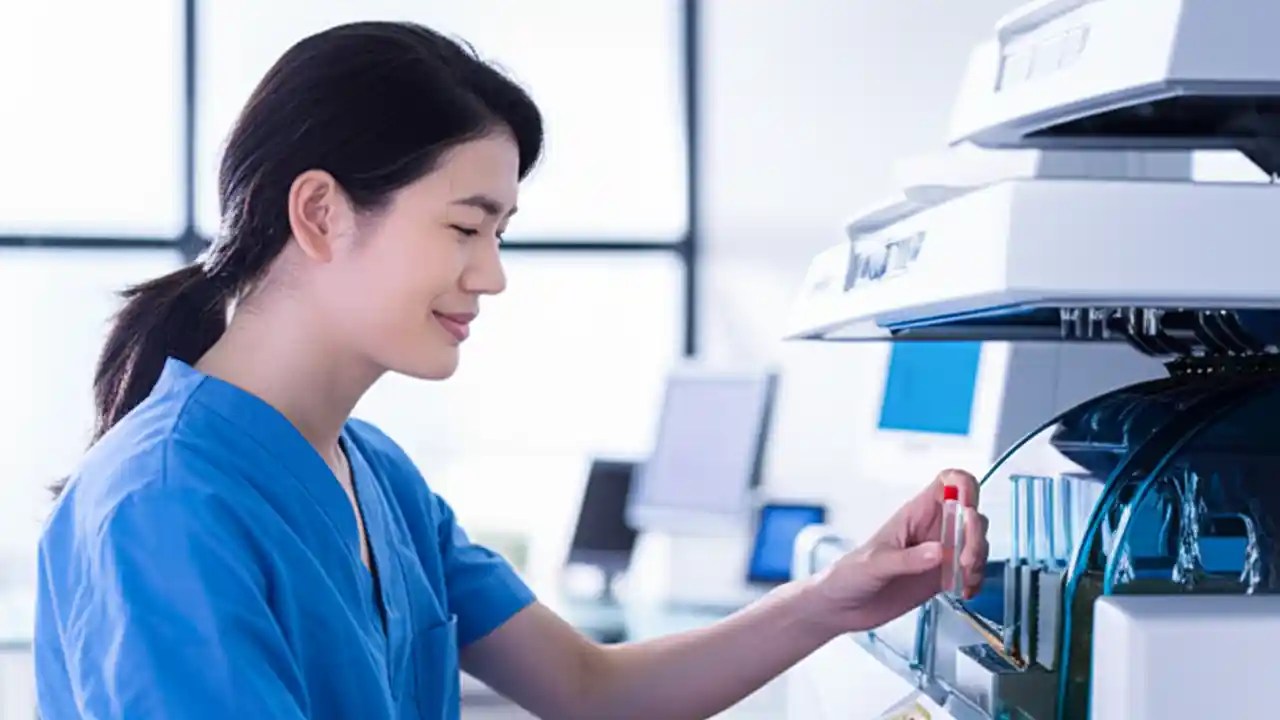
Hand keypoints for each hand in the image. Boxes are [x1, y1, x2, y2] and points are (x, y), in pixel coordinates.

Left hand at [806, 469, 988, 633]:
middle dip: (975, 534)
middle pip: (971, 513)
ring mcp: (938, 552)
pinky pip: (971, 569)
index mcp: (913, 514)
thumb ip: (907, 560)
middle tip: (964, 559)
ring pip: (976, 541)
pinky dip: (976, 579)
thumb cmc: (848, 576)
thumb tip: (939, 552)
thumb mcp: (874, 565)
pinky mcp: (941, 575)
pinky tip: (966, 591)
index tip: (968, 508)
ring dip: (979, 558)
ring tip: (964, 578)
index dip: (964, 486)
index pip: (948, 482)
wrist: (841, 607)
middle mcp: (930, 529)